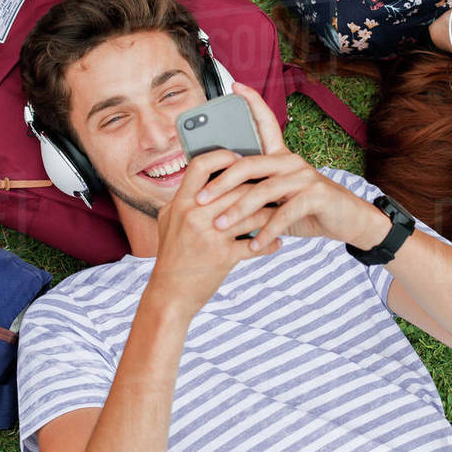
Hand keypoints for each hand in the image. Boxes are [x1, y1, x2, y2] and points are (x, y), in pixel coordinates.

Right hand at [147, 146, 281, 316]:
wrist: (170, 295)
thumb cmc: (172, 255)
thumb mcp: (169, 221)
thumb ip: (185, 198)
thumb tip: (207, 178)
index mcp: (180, 203)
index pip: (201, 165)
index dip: (223, 157)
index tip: (240, 159)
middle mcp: (194, 215)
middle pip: (237, 187)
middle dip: (259, 187)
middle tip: (275, 185)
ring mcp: (210, 236)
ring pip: (252, 214)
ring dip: (271, 213)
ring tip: (281, 213)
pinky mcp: (223, 257)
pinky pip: (256, 244)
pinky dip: (270, 243)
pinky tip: (277, 242)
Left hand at [194, 83, 388, 251]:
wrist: (349, 221)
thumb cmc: (308, 210)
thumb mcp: (279, 200)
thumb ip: (255, 194)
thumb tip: (217, 202)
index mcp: (281, 157)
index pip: (266, 123)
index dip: (252, 102)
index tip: (235, 86)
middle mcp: (292, 161)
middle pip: (250, 164)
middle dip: (221, 183)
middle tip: (199, 199)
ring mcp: (305, 176)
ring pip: (264, 190)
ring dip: (239, 211)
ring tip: (220, 226)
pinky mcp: (317, 195)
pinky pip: (284, 214)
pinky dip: (266, 231)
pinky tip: (253, 245)